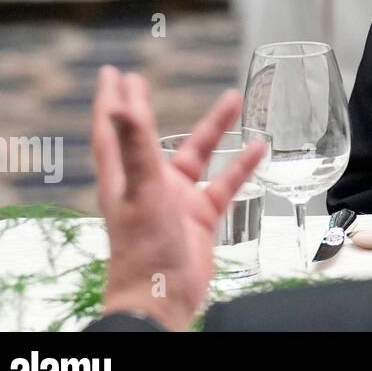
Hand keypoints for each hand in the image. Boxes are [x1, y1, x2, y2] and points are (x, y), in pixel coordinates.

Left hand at [92, 65, 264, 330]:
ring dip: (213, 128)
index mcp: (123, 176)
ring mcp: (175, 199)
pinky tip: (259, 147)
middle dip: (147, 109)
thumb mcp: (141, 188)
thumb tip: (124, 105)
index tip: (113, 74)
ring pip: (196, 155)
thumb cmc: (143, 247)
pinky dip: (241, 166)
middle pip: (147, 137)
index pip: (113, 129)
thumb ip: (137, 145)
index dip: (112, 101)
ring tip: (235, 98)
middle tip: (144, 80)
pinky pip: (224, 183)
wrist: (164, 296)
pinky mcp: (200, 216)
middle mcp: (147, 183)